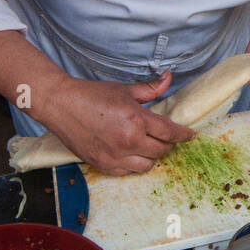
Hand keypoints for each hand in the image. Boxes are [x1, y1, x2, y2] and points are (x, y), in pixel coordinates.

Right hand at [39, 72, 193, 174]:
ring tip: (147, 146)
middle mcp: (128, 141)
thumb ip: (150, 89)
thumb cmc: (91, 95)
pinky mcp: (103, 165)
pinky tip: (130, 153)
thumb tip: (168, 78)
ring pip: (147, 165)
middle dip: (167, 144)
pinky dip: (133, 164)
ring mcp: (115, 156)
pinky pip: (128, 171)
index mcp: (136, 120)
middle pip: (161, 150)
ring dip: (151, 156)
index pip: (169, 132)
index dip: (183, 135)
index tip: (189, 135)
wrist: (60, 105)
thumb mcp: (124, 90)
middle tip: (164, 137)